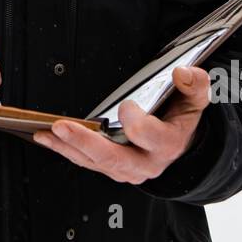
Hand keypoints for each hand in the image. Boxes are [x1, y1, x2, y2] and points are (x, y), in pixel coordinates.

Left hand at [33, 66, 210, 183]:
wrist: (180, 144)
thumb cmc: (181, 119)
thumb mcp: (196, 99)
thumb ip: (194, 84)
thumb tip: (181, 72)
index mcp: (167, 144)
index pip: (152, 137)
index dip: (139, 123)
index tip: (127, 105)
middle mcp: (145, 162)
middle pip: (114, 158)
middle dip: (86, 142)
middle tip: (62, 127)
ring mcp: (126, 169)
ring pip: (94, 163)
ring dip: (68, 147)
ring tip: (46, 132)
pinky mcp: (110, 168)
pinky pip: (85, 162)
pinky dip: (64, 150)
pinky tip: (46, 139)